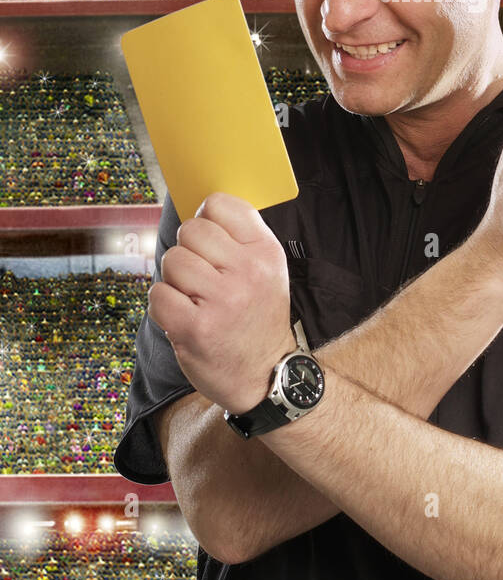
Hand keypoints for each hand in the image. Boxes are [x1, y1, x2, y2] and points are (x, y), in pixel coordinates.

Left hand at [148, 192, 293, 414]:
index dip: (205, 219)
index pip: (218, 204)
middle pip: (190, 230)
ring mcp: (222, 300)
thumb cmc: (257, 316)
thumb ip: (239, 237)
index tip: (211, 243)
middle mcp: (247, 271)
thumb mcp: (267, 270)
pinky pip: (158, 294)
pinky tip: (183, 318)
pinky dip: (163, 306)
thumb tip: (199, 207)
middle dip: (188, 252)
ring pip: (172, 260)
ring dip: (175, 281)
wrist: (265, 375)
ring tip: (195, 300)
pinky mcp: (195, 328)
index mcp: (265, 251)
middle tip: (202, 279)